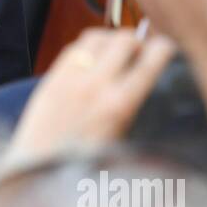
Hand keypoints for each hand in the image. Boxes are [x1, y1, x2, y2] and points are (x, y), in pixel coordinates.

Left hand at [9, 27, 175, 159]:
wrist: (38, 170)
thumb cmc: (84, 165)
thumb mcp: (121, 140)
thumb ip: (134, 106)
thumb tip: (147, 77)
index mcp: (118, 105)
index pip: (151, 60)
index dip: (164, 47)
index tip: (168, 46)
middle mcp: (94, 85)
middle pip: (124, 39)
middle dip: (137, 41)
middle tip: (140, 50)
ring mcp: (70, 78)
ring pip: (97, 36)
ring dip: (111, 39)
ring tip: (117, 51)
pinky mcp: (52, 77)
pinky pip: (74, 47)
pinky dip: (88, 46)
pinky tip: (93, 58)